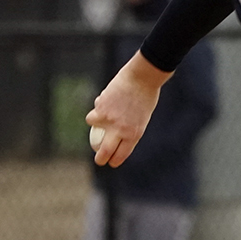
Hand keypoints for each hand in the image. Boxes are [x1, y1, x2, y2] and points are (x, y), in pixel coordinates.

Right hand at [86, 52, 170, 166]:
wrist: (143, 78)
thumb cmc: (146, 96)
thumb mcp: (142, 118)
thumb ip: (129, 129)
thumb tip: (116, 136)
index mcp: (134, 135)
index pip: (120, 155)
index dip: (114, 160)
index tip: (111, 161)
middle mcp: (120, 130)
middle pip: (105, 151)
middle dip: (100, 159)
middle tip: (99, 160)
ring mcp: (109, 119)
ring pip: (94, 129)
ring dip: (95, 124)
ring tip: (100, 119)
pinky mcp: (101, 107)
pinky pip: (94, 113)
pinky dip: (97, 109)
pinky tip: (104, 102)